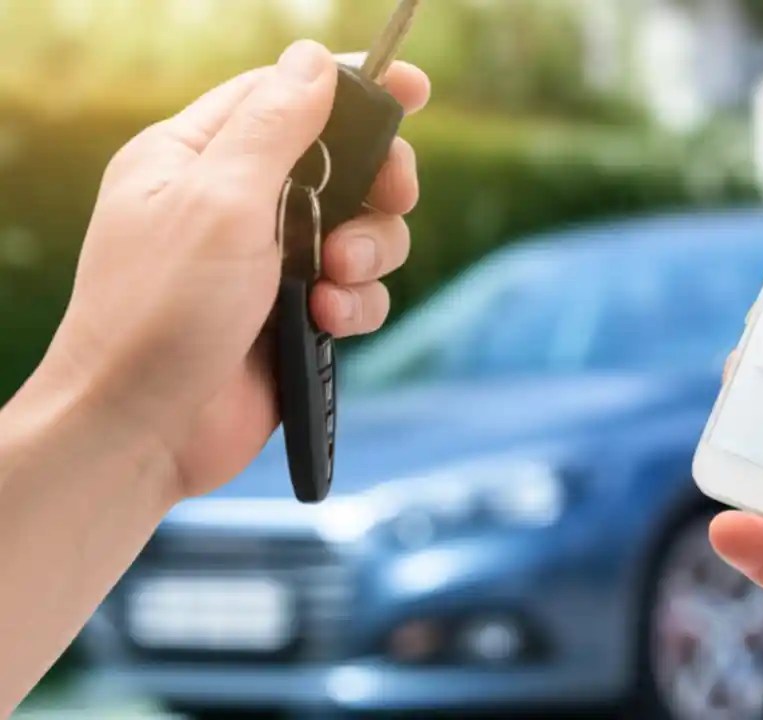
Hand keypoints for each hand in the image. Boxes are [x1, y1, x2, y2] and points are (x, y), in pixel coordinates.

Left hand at [37, 41, 429, 499]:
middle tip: (391, 198)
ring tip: (335, 281)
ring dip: (369, 252)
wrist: (143, 431)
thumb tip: (315, 59)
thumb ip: (273, 127)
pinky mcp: (297, 316)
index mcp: (199, 157)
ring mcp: (271, 263)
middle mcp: (239, 204)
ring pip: (364, 232)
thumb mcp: (218, 202)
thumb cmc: (159, 315)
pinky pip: (359, 293)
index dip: (354, 89)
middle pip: (346, 164)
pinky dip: (357, 305)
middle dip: (378, 185)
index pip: (286, 96)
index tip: (415, 87)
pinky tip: (326, 321)